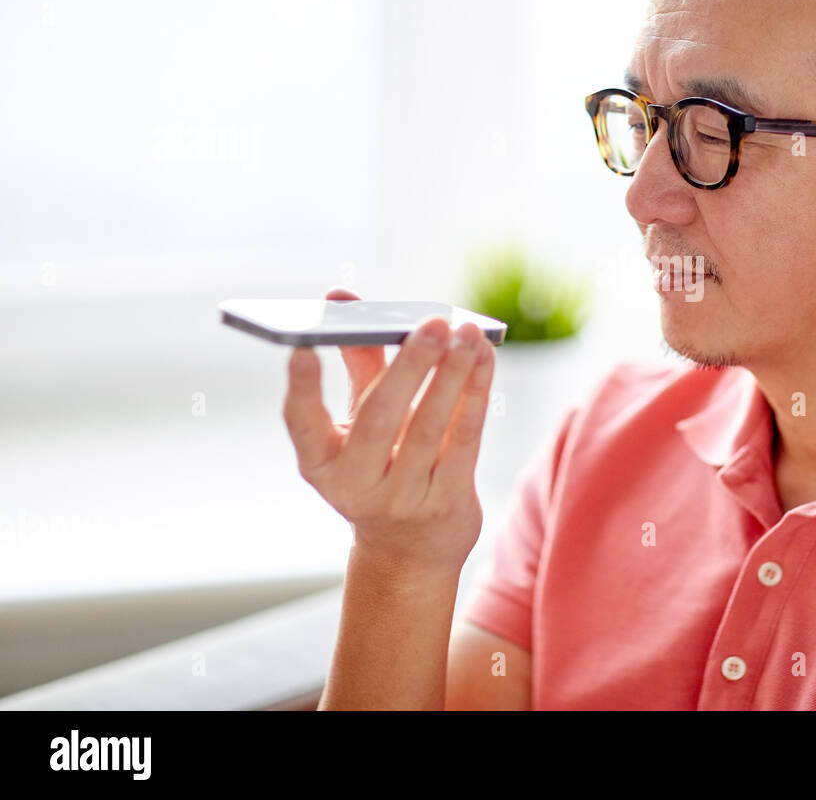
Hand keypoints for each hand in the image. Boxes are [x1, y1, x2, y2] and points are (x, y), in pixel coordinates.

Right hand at [282, 287, 495, 576]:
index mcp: (321, 464)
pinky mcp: (447, 502)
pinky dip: (475, 393)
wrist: (411, 550)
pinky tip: (483, 358)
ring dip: (452, 374)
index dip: (300, 387)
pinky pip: (464, 439)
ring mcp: (403, 498)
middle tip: (432, 323)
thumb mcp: (360, 420)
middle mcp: (355, 485)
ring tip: (466, 332)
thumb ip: (357, 359)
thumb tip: (340, 297)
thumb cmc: (381, 462)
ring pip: (429, 427)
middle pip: (379, 419)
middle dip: (408, 367)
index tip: (301, 345)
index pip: (302, 424)